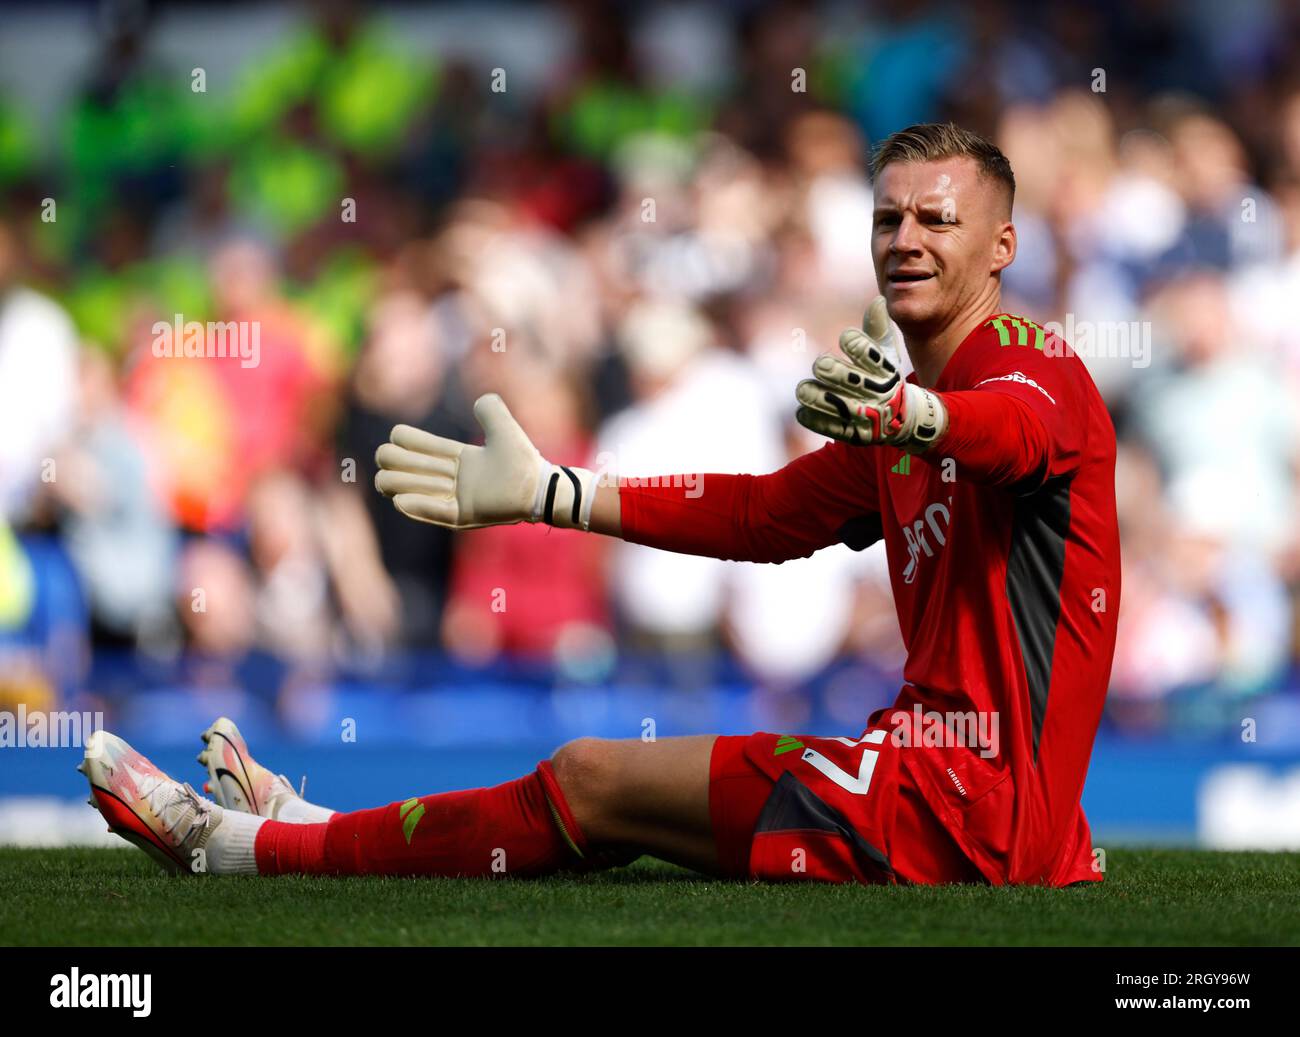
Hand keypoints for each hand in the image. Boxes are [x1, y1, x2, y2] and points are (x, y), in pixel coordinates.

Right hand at [374, 393, 597, 530]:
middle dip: (395, 462)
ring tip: (385, 481)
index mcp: (458, 458)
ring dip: (398, 484)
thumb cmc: (523, 459)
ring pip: (415, 490)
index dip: (407, 440)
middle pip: (411, 469)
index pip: (421, 448)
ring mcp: (456, 498)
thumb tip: (479, 400)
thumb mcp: (504, 428)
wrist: (539, 486)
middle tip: (389, 459)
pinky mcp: (462, 516)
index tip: (399, 435)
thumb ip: (491, 410)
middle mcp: (453, 478)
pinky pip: (435, 512)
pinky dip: (418, 507)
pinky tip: (399, 501)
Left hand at [795, 296, 946, 449]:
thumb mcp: (886, 353)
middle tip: (820, 365)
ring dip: (817, 396)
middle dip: (832, 369)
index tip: (845, 339)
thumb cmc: (885, 377)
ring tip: (803, 389)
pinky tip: (801, 411)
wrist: (900, 419)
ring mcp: (865, 415)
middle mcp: (876, 393)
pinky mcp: (854, 434)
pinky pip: (831, 427)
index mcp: (885, 370)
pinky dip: (814, 419)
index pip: (868, 352)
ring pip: (837, 404)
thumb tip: (878, 301)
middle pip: (849, 378)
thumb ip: (878, 329)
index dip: (855, 343)